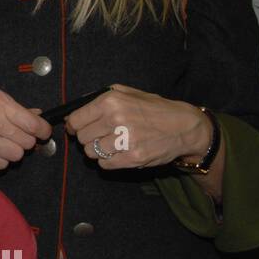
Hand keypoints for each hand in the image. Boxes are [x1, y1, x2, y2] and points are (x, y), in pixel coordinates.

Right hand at [0, 83, 51, 168]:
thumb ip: (15, 107)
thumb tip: (36, 114)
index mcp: (0, 105)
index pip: (35, 125)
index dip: (43, 130)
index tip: (41, 131)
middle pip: (27, 143)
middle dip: (26, 139)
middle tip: (17, 135)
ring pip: (16, 156)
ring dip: (13, 151)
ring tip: (3, 143)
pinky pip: (0, 165)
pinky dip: (1, 160)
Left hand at [64, 84, 210, 168]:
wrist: (184, 127)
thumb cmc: (154, 109)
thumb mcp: (128, 93)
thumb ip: (100, 99)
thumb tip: (73, 111)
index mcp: (111, 101)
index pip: (75, 119)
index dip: (73, 126)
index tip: (76, 129)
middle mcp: (116, 119)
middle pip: (82, 137)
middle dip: (88, 138)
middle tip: (101, 136)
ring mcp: (125, 139)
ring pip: (91, 152)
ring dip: (98, 151)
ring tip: (113, 144)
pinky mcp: (133, 157)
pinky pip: (105, 164)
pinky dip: (109, 161)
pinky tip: (120, 153)